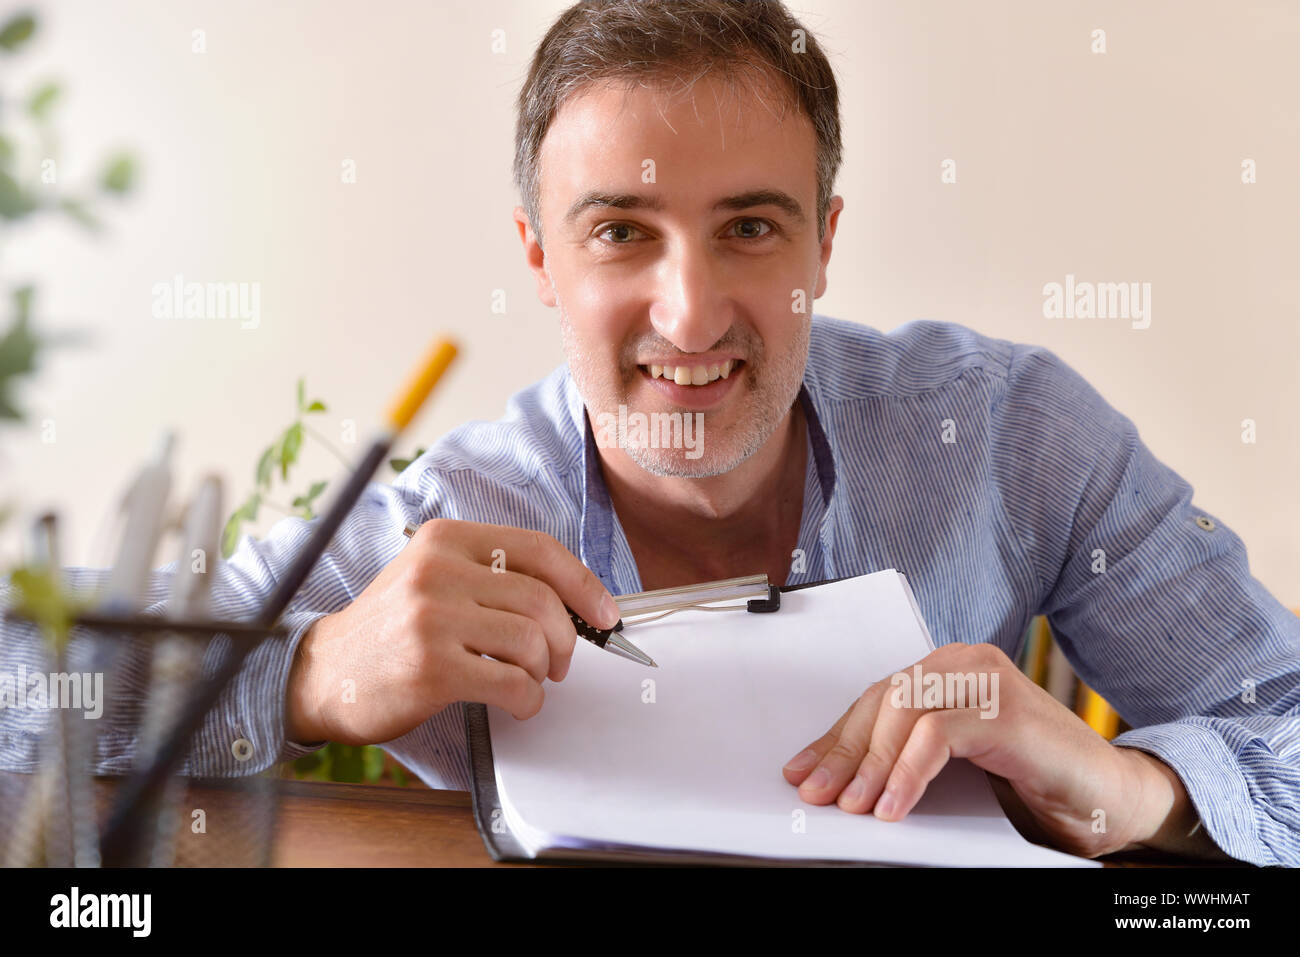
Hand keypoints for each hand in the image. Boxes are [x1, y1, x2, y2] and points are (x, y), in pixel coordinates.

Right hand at [285, 520, 619, 744]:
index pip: (538, 549)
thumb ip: (492, 575)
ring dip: (544, 671)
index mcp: (446, 539)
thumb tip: (573, 598)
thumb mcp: (434, 578)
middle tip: (559, 661)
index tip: (604, 613)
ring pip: (531, 641)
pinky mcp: (431, 668)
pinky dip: (528, 699)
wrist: (325, 674)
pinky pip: (511, 683)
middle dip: (567, 639)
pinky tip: (517, 702)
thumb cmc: (391, 629)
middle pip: (542, 600)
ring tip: (529, 681)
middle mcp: (438, 571)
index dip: (583, 583)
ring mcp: (432, 619)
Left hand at [781, 642, 1174, 857]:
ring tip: (853, 807)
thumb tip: (843, 777)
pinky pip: (938, 736)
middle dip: (846, 751)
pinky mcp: (1005, 709)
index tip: (803, 771)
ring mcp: (988, 680)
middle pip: (884, 701)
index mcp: (951, 668)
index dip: (838, 736)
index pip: (878, 698)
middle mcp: (967, 663)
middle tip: (818, 794)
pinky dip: (908, 773)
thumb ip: (909, 754)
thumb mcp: (954, 763)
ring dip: (872, 765)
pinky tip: (892, 806)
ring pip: (904, 712)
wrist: (1110, 798)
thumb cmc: (1032, 781)